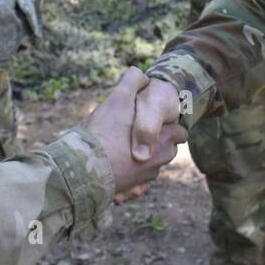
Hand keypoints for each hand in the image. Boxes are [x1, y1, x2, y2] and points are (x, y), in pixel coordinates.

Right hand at [85, 67, 184, 195]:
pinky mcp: (129, 190)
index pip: (179, 131)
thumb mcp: (119, 98)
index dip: (166, 123)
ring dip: (142, 159)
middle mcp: (159, 161)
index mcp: (165, 139)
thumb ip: (133, 81)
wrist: (84, 168)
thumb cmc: (105, 132)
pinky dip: (130, 176)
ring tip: (123, 148)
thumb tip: (141, 74)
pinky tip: (116, 165)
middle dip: (156, 142)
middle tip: (135, 132)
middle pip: (167, 150)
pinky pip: (136, 184)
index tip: (150, 118)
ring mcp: (144, 179)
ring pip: (151, 166)